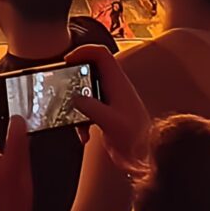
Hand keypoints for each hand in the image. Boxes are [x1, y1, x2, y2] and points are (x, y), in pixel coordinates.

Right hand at [64, 45, 151, 169]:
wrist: (145, 159)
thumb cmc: (137, 140)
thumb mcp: (112, 122)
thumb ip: (92, 108)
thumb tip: (76, 99)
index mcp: (118, 84)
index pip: (101, 54)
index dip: (84, 51)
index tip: (69, 59)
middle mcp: (114, 90)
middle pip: (91, 70)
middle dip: (75, 77)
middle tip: (63, 83)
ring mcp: (110, 103)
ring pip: (87, 91)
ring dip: (76, 103)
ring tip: (71, 115)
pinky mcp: (106, 117)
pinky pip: (87, 110)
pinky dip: (80, 120)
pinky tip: (83, 134)